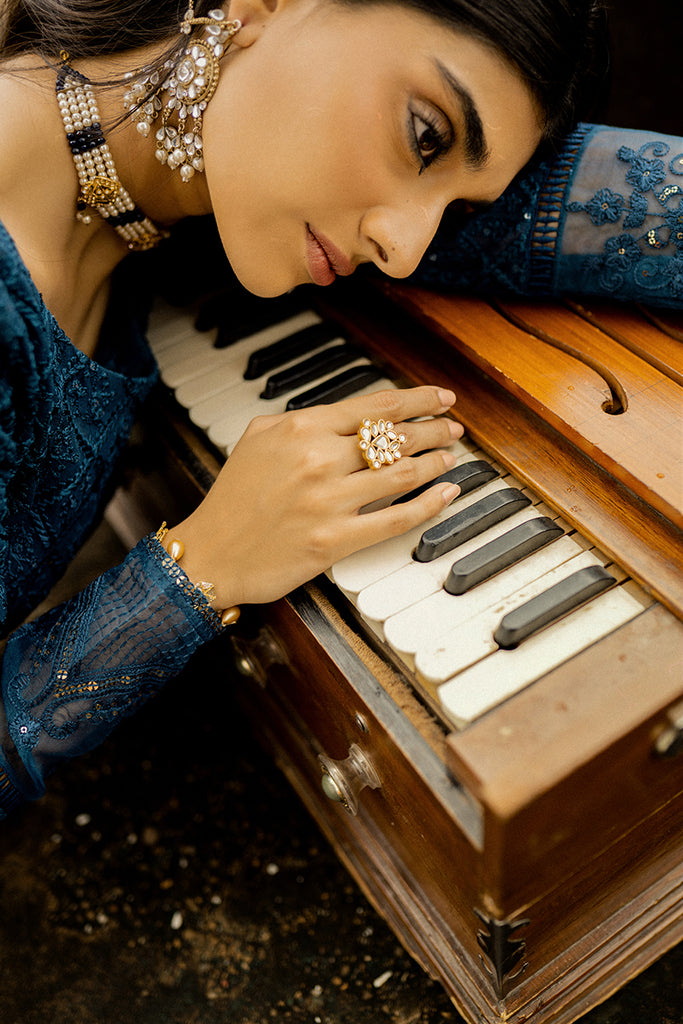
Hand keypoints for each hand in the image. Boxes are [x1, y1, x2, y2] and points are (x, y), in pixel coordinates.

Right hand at [172, 385, 462, 607]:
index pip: (376, 406)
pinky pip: (396, 519)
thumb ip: (299, 420)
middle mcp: (318, 459)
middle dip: (434, 429)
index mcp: (300, 428)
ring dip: (437, 462)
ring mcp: (329, 501)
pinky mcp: (335, 541)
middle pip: (396, 436)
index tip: (440, 399)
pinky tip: (445, 494)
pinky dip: (428, 505)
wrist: (211, 554)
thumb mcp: (257, 439)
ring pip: (402, 474)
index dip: (418, 400)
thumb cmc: (232, 500)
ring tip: (451, 457)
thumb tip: (345, 415)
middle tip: (452, 428)